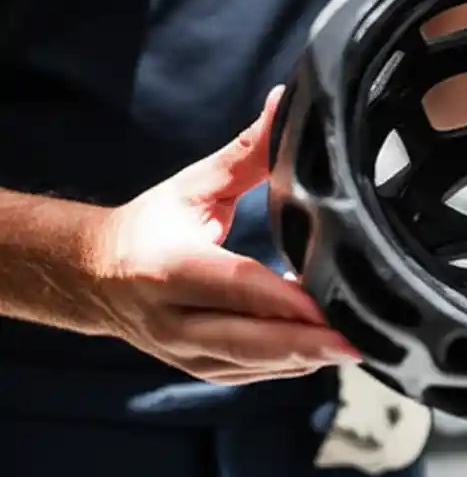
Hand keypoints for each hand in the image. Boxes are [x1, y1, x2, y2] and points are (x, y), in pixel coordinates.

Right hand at [88, 87, 360, 384]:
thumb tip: (286, 101)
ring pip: (256, 365)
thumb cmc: (152, 226)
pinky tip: (329, 349)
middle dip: (308, 343)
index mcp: (167, 270)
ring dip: (308, 356)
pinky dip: (293, 364)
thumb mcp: (194, 187)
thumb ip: (245, 153)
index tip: (328, 301)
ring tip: (360, 340)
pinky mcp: (203, 371)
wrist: (94, 278)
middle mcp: (173, 321)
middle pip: (249, 341)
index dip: (284, 300)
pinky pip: (255, 375)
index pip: (235, 287)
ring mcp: (187, 354)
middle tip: (362, 338)